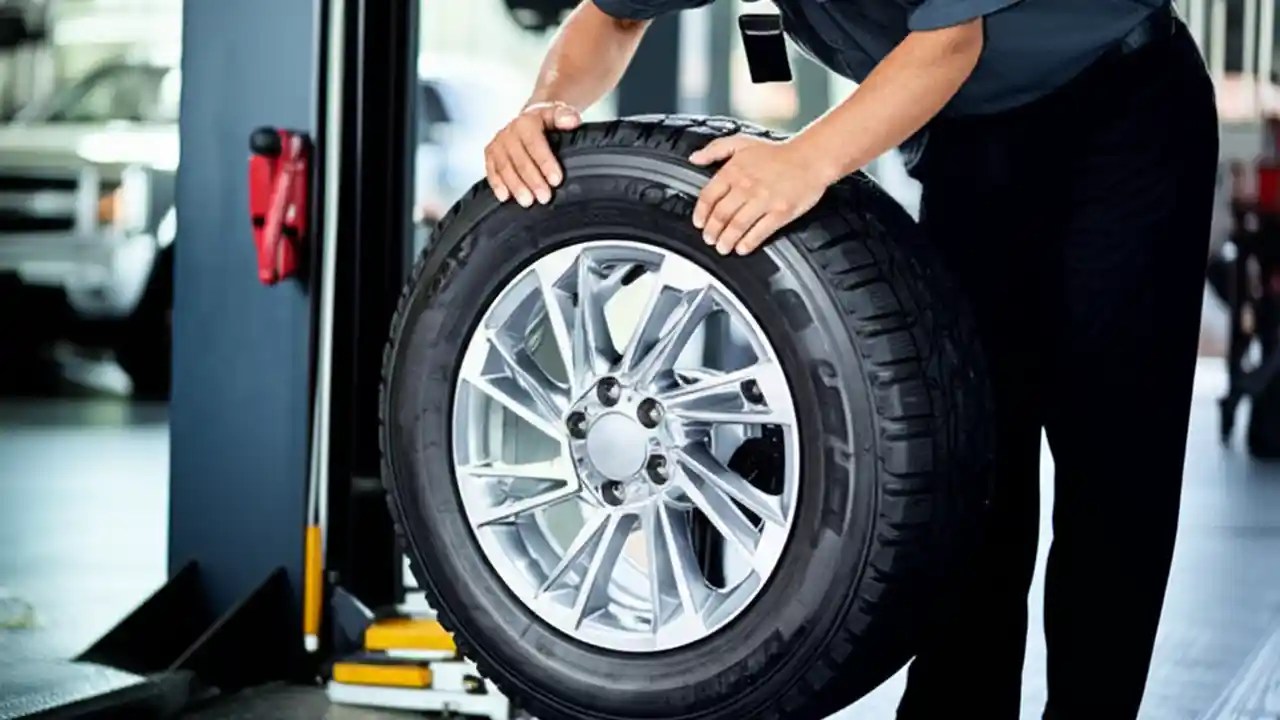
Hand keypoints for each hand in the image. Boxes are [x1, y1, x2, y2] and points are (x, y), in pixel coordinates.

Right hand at [485, 101, 581, 206]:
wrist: (527, 120)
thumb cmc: (545, 123)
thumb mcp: (557, 114)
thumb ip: (565, 116)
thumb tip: (572, 120)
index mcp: (526, 122)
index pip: (535, 144)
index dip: (545, 163)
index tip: (556, 180)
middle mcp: (509, 132)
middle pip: (520, 160)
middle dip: (533, 181)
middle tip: (544, 197)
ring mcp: (498, 144)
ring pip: (505, 168)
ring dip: (516, 186)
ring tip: (528, 202)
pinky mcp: (490, 155)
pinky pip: (491, 171)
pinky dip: (497, 185)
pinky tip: (505, 196)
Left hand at [689, 134, 836, 255]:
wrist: (810, 158)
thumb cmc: (777, 153)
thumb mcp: (742, 143)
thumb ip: (715, 149)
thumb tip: (694, 158)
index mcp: (734, 170)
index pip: (708, 196)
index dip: (701, 213)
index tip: (699, 223)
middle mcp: (746, 186)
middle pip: (720, 215)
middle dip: (712, 231)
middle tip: (710, 239)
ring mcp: (763, 200)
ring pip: (737, 226)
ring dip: (726, 240)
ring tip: (723, 248)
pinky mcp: (780, 212)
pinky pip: (759, 232)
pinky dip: (748, 243)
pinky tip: (742, 248)